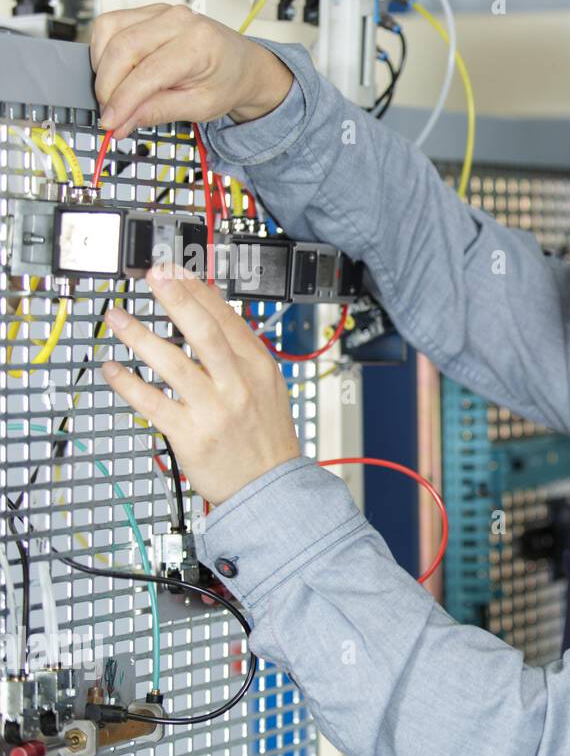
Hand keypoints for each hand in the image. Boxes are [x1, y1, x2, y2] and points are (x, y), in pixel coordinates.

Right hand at [90, 3, 292, 137]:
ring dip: (101, 65)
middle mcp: (178, 21)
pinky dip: (104, 50)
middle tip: (108, 112)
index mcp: (199, 44)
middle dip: (108, 85)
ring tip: (112, 93)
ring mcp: (161, 11)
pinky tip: (114, 71)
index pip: (147, 73)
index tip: (110, 121)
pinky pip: (111, 24)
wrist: (243, 65)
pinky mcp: (148, 11)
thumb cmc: (228, 82)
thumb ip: (158, 112)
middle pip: (123, 48)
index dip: (122, 100)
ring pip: (109, 30)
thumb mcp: (200, 107)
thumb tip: (122, 121)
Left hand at [100, 264, 300, 507]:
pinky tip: (112, 368)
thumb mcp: (267, 386)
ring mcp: (213, 409)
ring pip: (171, 362)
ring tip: (116, 317)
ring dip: (138, 336)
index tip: (174, 271)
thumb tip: (210, 311)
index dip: (196, 290)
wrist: (270, 484)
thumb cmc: (266, 437)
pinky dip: (127, 383)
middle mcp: (236, 384)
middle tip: (151, 275)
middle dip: (175, 298)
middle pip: (202, 331)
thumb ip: (239, 351)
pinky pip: (151, 402)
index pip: (226, 318)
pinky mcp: (190, 434)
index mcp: (258, 368)